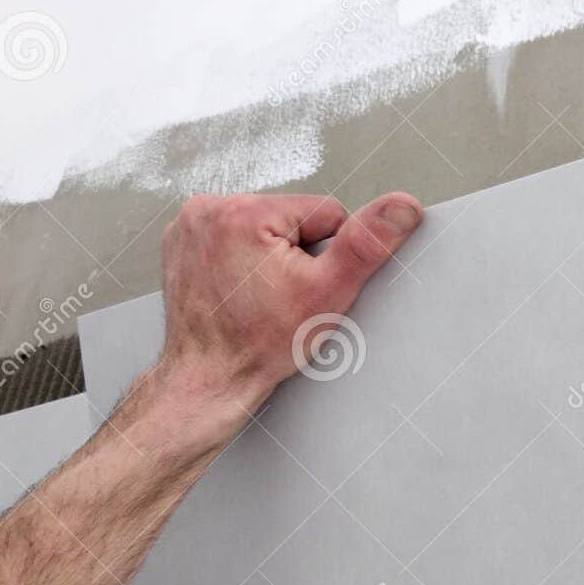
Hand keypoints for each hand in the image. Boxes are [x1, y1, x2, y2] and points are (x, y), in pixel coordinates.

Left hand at [149, 190, 422, 448]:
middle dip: (297, 255)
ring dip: (270, 257)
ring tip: (260, 295)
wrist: (208, 378)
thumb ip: (366, 244)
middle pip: (290, 219)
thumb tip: (402, 206)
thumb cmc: (260, 344)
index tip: (305, 286)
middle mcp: (209, 208)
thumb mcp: (328, 293)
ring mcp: (190, 225)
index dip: (329, 256)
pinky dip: (242, 260)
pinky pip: (234, 238)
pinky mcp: (181, 242)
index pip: (324, 213)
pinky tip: (241, 291)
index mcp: (246, 212)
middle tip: (282, 296)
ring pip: (264, 228)